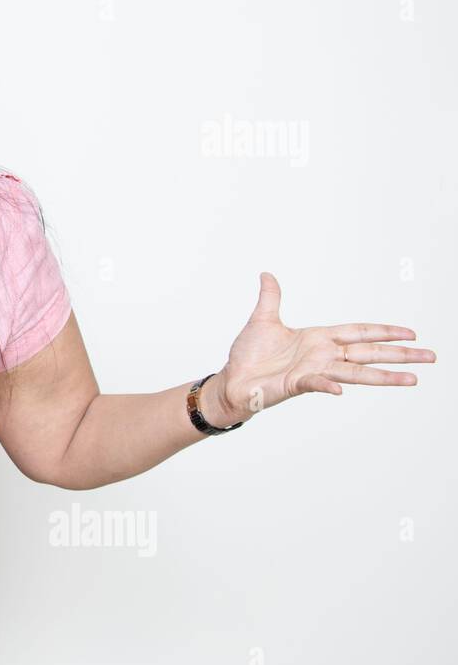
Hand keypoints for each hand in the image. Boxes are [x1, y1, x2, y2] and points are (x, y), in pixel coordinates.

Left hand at [206, 272, 436, 423]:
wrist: (232, 380)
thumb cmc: (248, 355)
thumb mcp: (262, 319)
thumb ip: (271, 297)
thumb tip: (267, 274)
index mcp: (318, 339)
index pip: (359, 332)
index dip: (385, 331)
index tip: (412, 333)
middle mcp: (322, 356)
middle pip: (368, 353)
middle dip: (400, 354)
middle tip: (431, 357)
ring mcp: (313, 371)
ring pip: (355, 373)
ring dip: (383, 376)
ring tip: (412, 379)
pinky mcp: (297, 384)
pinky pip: (317, 384)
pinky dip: (328, 386)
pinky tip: (342, 390)